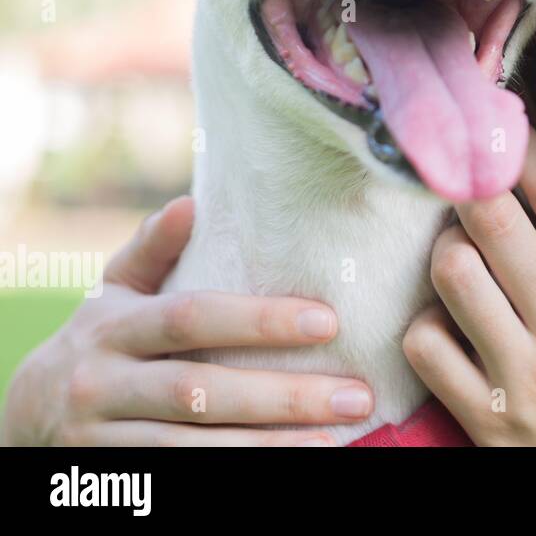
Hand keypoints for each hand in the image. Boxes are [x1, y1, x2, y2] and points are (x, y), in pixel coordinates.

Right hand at [1, 197, 373, 445]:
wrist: (25, 417)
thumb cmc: (98, 341)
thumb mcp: (113, 293)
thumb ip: (152, 249)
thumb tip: (190, 203)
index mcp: (114, 327)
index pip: (192, 319)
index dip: (259, 320)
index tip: (328, 321)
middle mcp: (104, 384)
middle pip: (202, 391)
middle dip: (284, 395)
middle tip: (356, 394)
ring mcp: (105, 437)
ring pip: (196, 446)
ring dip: (271, 446)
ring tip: (337, 439)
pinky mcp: (117, 478)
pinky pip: (186, 478)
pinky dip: (239, 473)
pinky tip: (291, 465)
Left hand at [402, 129, 535, 445]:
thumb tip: (523, 155)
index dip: (520, 145)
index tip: (498, 122)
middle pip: (496, 219)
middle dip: (467, 186)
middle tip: (458, 177)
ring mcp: (523, 373)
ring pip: (452, 271)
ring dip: (444, 254)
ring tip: (458, 257)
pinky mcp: (484, 415)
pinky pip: (424, 341)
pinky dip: (425, 324)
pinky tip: (445, 326)